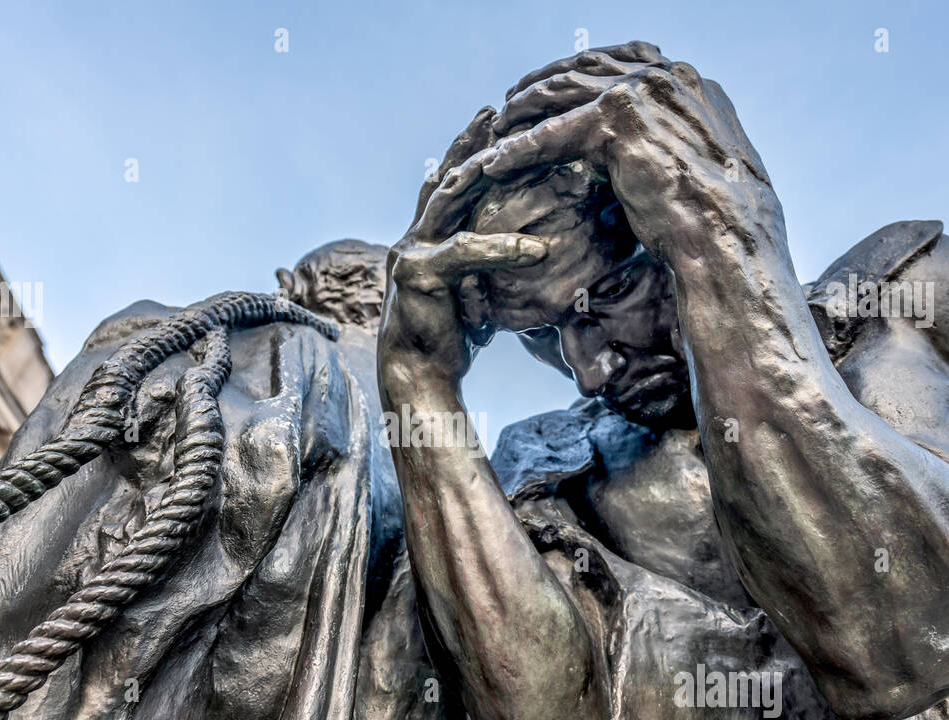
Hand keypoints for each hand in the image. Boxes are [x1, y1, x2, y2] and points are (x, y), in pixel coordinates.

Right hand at [380, 110, 549, 387]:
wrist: (418, 380)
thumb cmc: (448, 342)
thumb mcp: (475, 297)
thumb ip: (491, 271)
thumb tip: (537, 257)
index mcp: (424, 241)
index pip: (449, 188)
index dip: (469, 154)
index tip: (496, 125)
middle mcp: (412, 240)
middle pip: (446, 179)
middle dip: (472, 142)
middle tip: (500, 109)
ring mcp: (410, 253)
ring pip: (450, 200)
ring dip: (482, 170)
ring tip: (513, 147)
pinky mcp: (417, 274)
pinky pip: (466, 252)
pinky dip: (504, 248)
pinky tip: (539, 248)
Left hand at [483, 44, 782, 267]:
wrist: (729, 243)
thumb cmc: (722, 227)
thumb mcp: (703, 174)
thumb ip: (676, 148)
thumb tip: (656, 158)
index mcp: (693, 86)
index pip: (625, 63)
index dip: (583, 77)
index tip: (555, 91)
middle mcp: (671, 76)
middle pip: (588, 66)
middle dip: (544, 83)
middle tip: (512, 104)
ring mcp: (645, 92)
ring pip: (562, 92)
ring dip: (524, 111)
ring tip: (495, 130)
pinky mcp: (618, 119)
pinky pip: (553, 133)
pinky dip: (520, 150)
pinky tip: (495, 163)